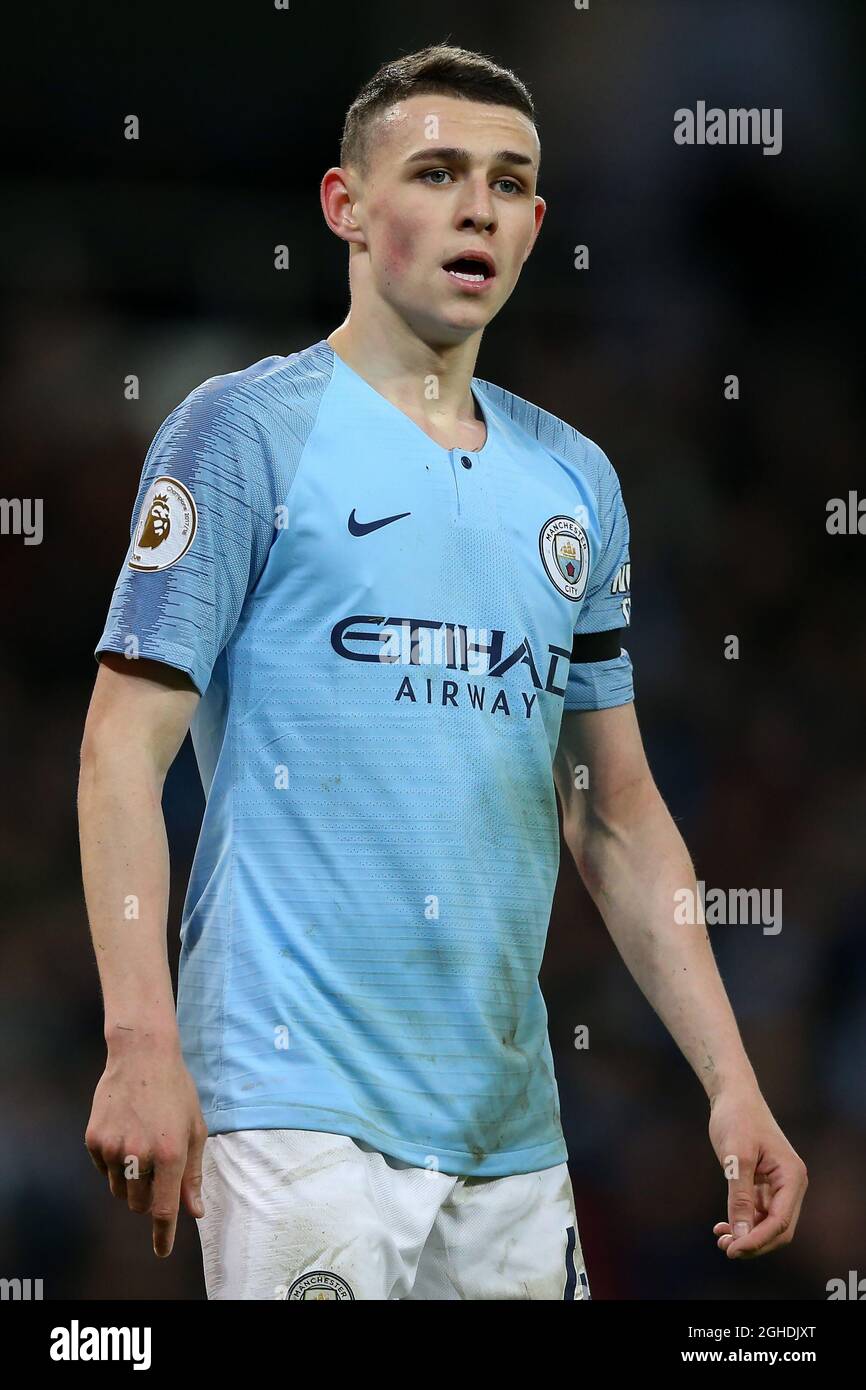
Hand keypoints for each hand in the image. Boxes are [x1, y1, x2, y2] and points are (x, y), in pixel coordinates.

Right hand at [85, 1035, 207, 1257]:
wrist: (142, 1055)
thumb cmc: (176, 1091)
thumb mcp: (195, 1129)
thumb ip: (192, 1174)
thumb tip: (194, 1212)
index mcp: (170, 1154)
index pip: (163, 1209)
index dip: (163, 1235)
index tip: (162, 1250)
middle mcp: (139, 1155)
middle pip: (139, 1204)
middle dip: (149, 1196)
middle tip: (157, 1168)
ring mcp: (112, 1148)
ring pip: (120, 1190)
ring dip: (131, 1181)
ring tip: (141, 1145)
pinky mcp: (93, 1140)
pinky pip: (103, 1170)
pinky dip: (114, 1164)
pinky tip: (125, 1134)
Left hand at [707, 1086, 807, 1259]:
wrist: (733, 1096)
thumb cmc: (737, 1118)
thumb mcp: (736, 1157)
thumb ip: (739, 1197)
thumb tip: (741, 1234)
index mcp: (792, 1176)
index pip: (780, 1222)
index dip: (757, 1240)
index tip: (733, 1248)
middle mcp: (791, 1184)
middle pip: (778, 1229)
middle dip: (754, 1242)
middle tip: (725, 1248)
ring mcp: (779, 1185)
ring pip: (768, 1223)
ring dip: (747, 1235)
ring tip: (720, 1239)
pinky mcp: (765, 1184)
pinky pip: (758, 1212)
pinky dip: (743, 1222)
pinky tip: (723, 1226)